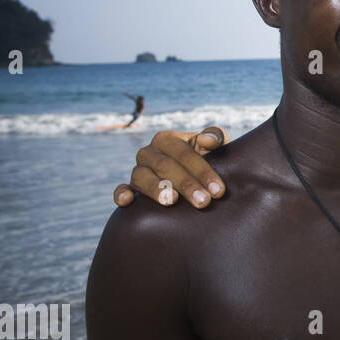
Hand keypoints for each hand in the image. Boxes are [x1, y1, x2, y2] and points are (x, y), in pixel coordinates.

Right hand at [112, 126, 230, 207]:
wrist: (194, 176)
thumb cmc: (208, 158)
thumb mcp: (215, 146)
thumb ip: (216, 137)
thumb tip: (205, 140)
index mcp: (167, 138)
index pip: (184, 154)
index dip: (202, 171)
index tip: (218, 191)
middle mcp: (148, 152)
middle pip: (165, 167)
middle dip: (186, 184)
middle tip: (203, 202)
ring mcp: (138, 170)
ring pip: (142, 177)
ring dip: (157, 189)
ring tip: (172, 201)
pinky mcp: (131, 187)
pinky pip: (122, 188)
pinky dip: (121, 193)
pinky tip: (127, 201)